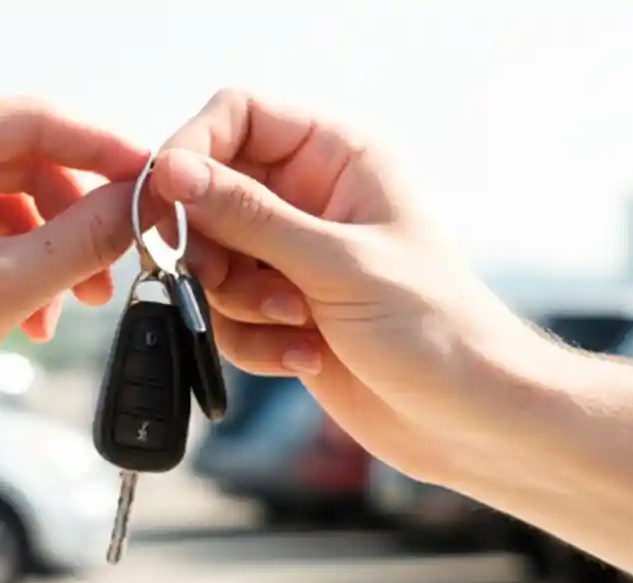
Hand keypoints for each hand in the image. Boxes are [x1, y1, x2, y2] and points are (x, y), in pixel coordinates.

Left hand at [0, 99, 147, 427]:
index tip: (157, 186)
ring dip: (48, 250)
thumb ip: (84, 238)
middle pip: (24, 159)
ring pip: (5, 198)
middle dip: (76, 218)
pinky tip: (32, 317)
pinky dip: (13, 265)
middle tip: (115, 269)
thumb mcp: (2, 288)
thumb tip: (146, 203)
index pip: (38, 119)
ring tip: (71, 307)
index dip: (107, 153)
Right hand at [150, 90, 545, 479]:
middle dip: (214, 247)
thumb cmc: (433, 327)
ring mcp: (292, 255)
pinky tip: (306, 357)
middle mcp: (310, 197)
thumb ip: (249, 217)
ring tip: (298, 324)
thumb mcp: (336, 265)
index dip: (193, 148)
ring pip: (210, 259)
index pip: (238, 115)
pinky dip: (253, 341)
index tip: (164, 197)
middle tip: (228, 281)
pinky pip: (225, 313)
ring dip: (240, 303)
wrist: (467, 417)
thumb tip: (171, 171)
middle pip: (209, 192)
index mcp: (338, 155)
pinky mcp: (282, 310)